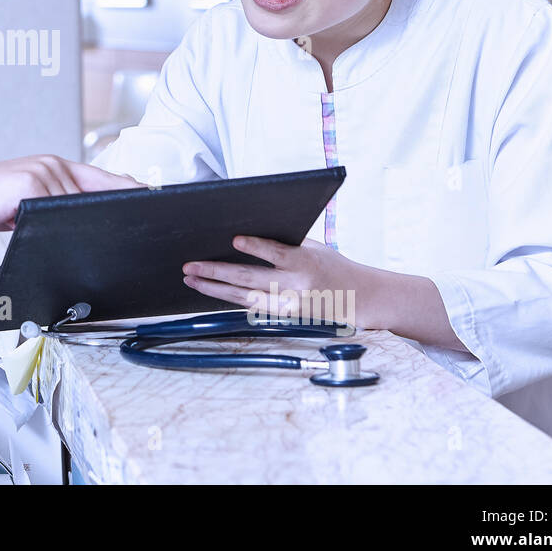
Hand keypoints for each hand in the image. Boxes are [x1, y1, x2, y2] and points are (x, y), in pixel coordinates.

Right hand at [0, 154, 142, 236]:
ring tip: (70, 234)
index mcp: (53, 166)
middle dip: (109, 209)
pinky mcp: (31, 184)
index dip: (126, 186)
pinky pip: (56, 207)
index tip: (150, 195)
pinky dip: (56, 221)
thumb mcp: (26, 204)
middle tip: (134, 224)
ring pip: (76, 204)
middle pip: (94, 191)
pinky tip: (49, 228)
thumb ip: (52, 206)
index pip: (99, 176)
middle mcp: (51, 164)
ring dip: (76, 223)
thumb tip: (81, 223)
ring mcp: (42, 172)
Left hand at [182, 235, 385, 328]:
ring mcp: (289, 305)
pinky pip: (251, 307)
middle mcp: (295, 287)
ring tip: (192, 280)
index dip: (255, 247)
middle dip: (217, 272)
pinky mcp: (285, 318)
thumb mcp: (314, 249)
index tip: (235, 240)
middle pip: (250, 279)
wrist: (359, 299)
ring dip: (214, 288)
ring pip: (244, 298)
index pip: (277, 253)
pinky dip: (229, 299)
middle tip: (191, 266)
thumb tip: (247, 233)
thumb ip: (285, 244)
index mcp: (305, 263)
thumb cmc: (334, 267)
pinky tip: (211, 291)